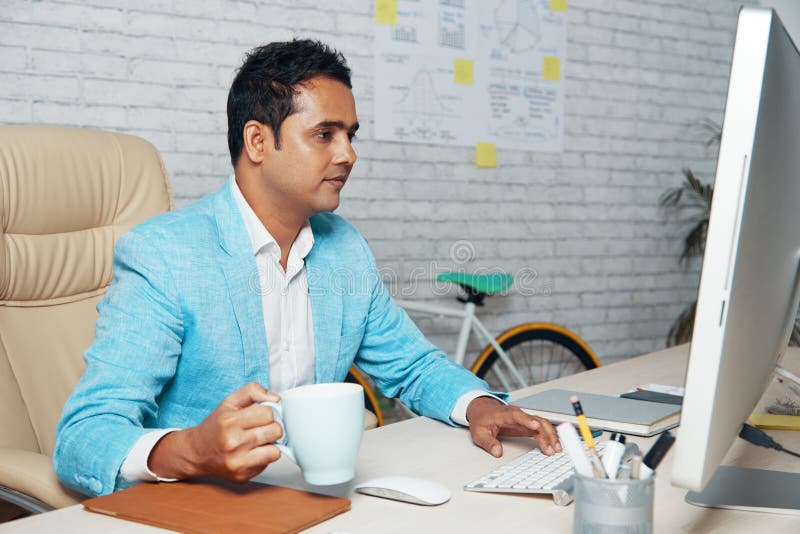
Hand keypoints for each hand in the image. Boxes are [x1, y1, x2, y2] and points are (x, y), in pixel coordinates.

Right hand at [148, 382, 282, 481]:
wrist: (196, 453)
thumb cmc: (215, 426)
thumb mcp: (230, 401)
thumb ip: (253, 391)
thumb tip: (276, 398)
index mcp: (230, 422)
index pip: (268, 413)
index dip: (268, 412)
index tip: (262, 415)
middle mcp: (233, 443)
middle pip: (275, 431)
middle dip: (272, 427)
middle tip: (261, 428)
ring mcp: (238, 462)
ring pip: (275, 451)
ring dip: (271, 444)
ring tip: (259, 440)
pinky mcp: (243, 475)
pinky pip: (268, 464)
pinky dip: (264, 457)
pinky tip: (252, 452)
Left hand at [466, 396, 561, 457]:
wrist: (483, 410)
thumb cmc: (481, 419)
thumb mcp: (478, 433)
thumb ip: (488, 443)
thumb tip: (497, 452)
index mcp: (504, 414)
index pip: (517, 415)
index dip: (527, 420)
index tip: (536, 426)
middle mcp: (517, 415)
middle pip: (535, 420)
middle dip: (545, 433)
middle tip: (552, 448)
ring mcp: (524, 419)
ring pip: (542, 424)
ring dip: (551, 436)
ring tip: (557, 449)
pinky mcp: (528, 424)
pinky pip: (541, 429)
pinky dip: (549, 437)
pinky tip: (554, 446)